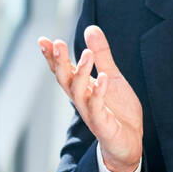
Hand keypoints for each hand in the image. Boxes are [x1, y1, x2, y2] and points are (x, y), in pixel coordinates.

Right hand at [38, 26, 143, 171]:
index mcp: (81, 88)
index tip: (43, 40)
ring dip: (81, 73)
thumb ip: (102, 54)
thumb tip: (90, 28)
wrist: (129, 142)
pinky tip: (104, 78)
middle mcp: (81, 99)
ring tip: (87, 54)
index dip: (52, 57)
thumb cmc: (118, 111)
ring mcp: (90, 113)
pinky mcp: (102, 125)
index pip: (62, 70)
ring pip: (78, 92)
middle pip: (65, 79)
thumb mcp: (112, 76)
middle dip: (60, 62)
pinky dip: (99, 93)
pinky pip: (97, 108)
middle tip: (57, 43)